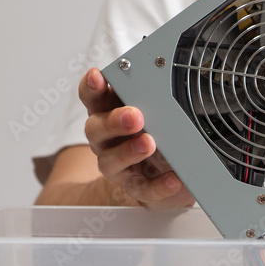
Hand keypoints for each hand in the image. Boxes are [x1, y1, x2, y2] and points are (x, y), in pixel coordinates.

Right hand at [79, 67, 194, 208]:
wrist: (163, 175)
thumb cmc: (154, 134)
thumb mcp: (155, 113)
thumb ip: (153, 98)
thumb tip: (165, 78)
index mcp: (108, 113)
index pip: (93, 97)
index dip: (92, 87)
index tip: (97, 76)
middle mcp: (105, 139)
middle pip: (96, 129)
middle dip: (114, 121)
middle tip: (134, 116)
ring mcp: (116, 165)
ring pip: (111, 160)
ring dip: (129, 151)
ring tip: (149, 144)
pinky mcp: (134, 186)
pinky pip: (143, 188)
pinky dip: (158, 185)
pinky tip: (172, 179)